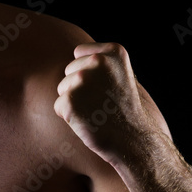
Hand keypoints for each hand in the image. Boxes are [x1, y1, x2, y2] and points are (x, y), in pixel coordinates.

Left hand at [54, 42, 155, 163]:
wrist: (133, 140)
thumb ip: (103, 61)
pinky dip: (69, 117)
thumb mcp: (122, 75)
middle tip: (102, 103)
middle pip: (69, 71)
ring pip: (62, 88)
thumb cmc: (124, 110)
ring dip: (74, 102)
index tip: (107, 87)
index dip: (89, 73)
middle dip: (80, 88)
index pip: (79, 53)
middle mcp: (98, 61)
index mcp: (114, 51)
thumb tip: (76, 53)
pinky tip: (88, 122)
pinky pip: (58, 106)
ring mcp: (83, 80)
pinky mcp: (70, 100)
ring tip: (96, 112)